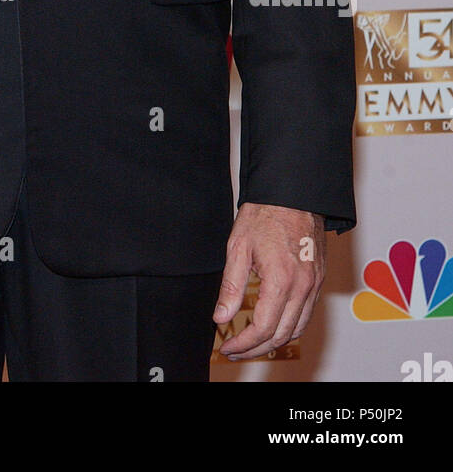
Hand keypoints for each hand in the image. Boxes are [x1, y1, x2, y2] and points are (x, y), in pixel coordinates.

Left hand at [214, 203, 325, 358]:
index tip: (228, 347)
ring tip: (252, 340)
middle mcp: (303, 286)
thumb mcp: (238, 247)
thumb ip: (231, 286)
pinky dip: (290, 326)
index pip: (262, 328)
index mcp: (281, 280)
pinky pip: (307, 314)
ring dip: (274, 341)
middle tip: (236, 349)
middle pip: (281, 335)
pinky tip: (273, 322)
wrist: (292, 192)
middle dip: (257, 348)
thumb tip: (221, 317)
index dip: (243, 344)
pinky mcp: (319, 279)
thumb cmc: (265, 213)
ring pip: (298, 329)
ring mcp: (314, 284)